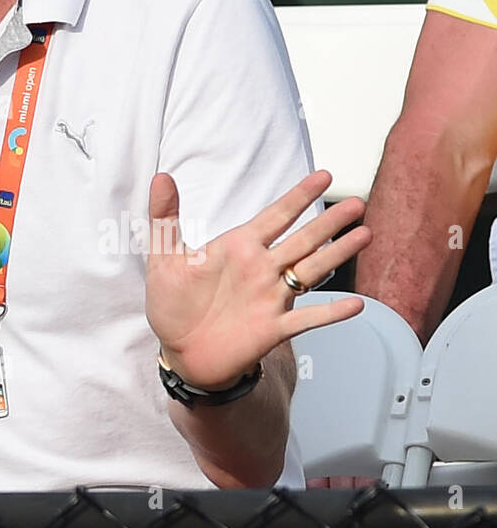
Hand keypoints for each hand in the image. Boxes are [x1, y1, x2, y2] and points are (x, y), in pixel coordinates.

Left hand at [145, 170, 367, 390]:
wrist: (178, 352)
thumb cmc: (172, 302)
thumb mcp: (164, 257)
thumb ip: (165, 217)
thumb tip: (161, 175)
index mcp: (238, 247)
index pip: (275, 215)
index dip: (299, 196)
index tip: (324, 175)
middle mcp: (261, 268)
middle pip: (303, 239)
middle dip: (329, 221)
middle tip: (358, 202)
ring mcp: (270, 298)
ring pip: (311, 270)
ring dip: (337, 254)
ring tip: (365, 234)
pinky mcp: (273, 329)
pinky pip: (307, 319)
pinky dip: (330, 312)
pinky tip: (356, 304)